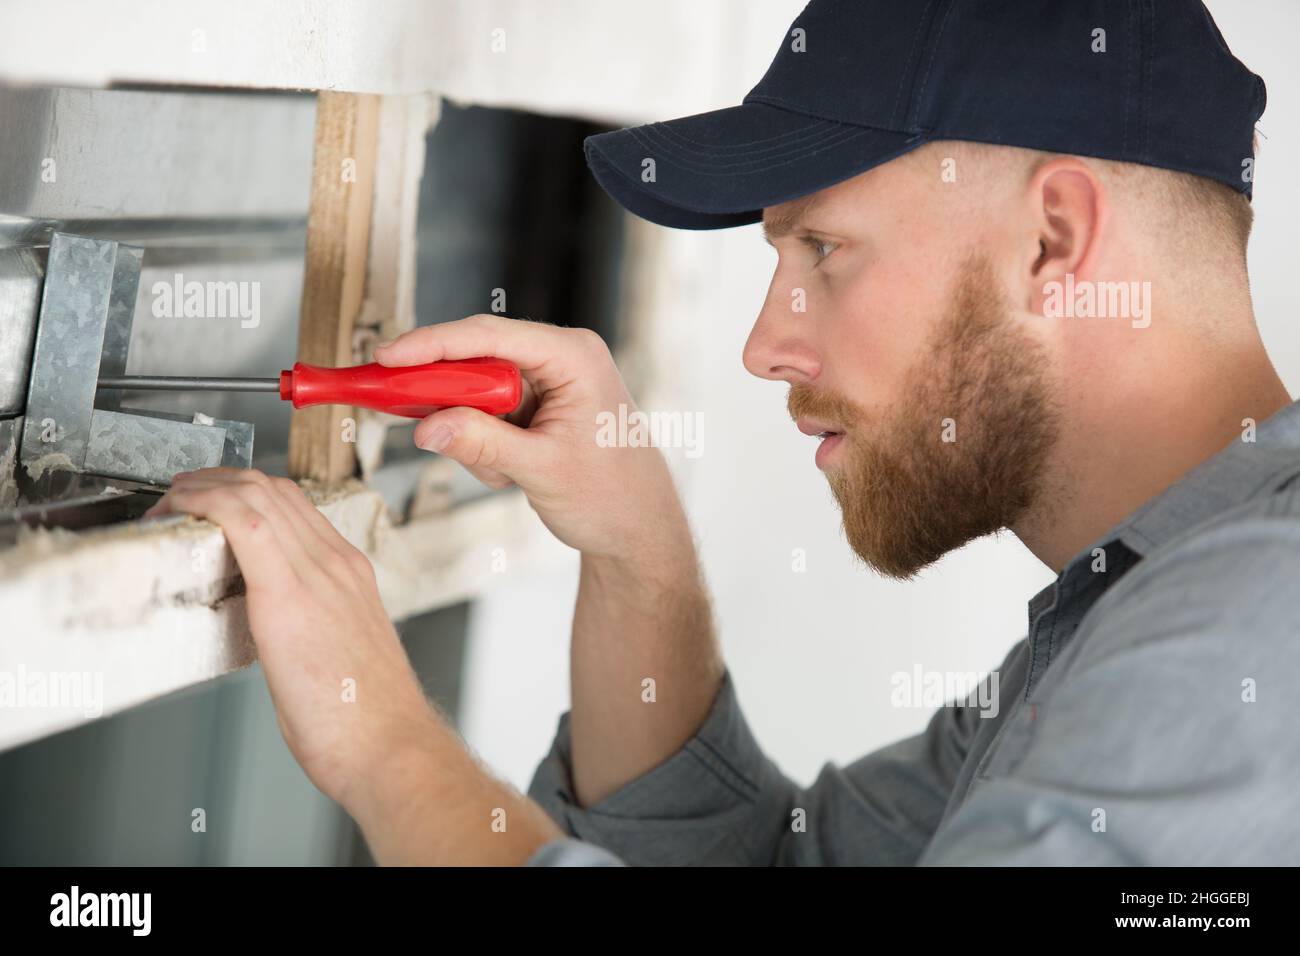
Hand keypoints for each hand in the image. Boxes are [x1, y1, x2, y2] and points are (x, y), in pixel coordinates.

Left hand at [145, 468, 433, 812]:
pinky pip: (244, 522)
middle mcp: (337, 563)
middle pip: (274, 488)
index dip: (246, 492)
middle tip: (181, 497)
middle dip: (218, 481)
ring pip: (257, 494)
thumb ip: (313, 632)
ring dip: (203, 487)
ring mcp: (318, 574)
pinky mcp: (289, 595)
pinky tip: (180, 510)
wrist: (391, 744)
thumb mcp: (340, 656)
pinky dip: (205, 503)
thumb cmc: (366, 718)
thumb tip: (278, 639)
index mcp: (352, 574)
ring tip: (172, 502)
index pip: (296, 505)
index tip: (212, 504)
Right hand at [375, 315, 691, 565]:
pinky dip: (485, 447)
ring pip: (475, 392)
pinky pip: (486, 415)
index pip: (490, 335)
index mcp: (574, 357)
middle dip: (447, 397)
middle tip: (404, 412)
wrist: (638, 529)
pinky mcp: (537, 405)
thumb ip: (482, 444)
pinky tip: (510, 474)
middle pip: (475, 358)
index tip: (388, 356)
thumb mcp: (542, 469)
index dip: (433, 343)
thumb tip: (426, 427)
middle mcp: (561, 358)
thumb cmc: (613, 496)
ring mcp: (548, 381)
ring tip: (502, 473)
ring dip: (473, 434)